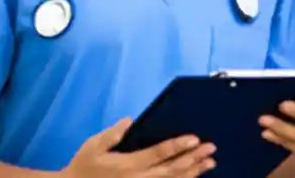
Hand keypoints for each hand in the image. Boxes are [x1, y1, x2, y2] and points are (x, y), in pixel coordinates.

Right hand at [61, 118, 215, 176]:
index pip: (158, 154)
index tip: (195, 139)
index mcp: (128, 165)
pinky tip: (194, 176)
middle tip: (211, 148)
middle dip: (193, 159)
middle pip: (172, 170)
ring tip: (210, 162)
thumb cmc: (83, 168)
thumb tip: (128, 121)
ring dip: (194, 172)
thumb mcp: (92, 147)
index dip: (178, 146)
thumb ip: (111, 135)